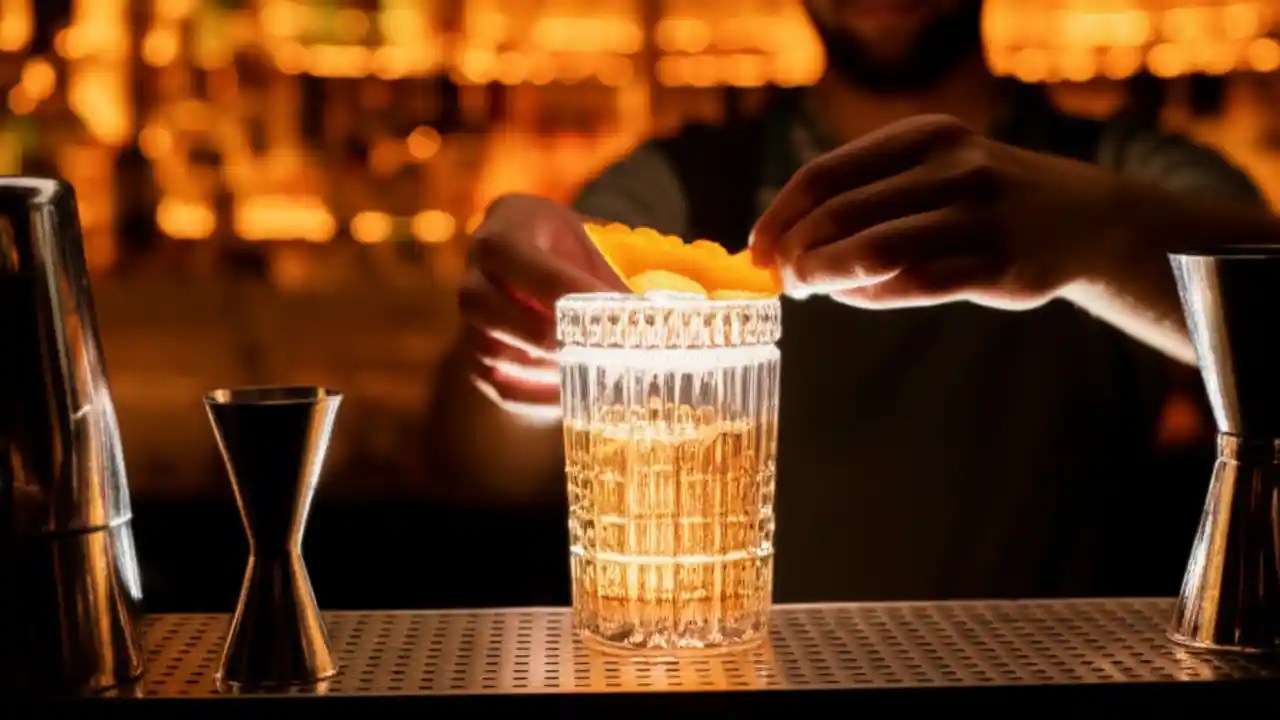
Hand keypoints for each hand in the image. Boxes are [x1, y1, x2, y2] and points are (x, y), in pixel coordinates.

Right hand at [459, 194, 626, 418]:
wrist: (524, 265)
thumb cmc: (562, 252)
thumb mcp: (583, 247)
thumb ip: (606, 280)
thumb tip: (652, 319)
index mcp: (500, 237)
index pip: (526, 266)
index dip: (569, 289)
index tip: (614, 308)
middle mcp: (473, 281)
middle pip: (504, 316)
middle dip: (558, 336)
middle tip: (606, 349)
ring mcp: (470, 325)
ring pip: (502, 356)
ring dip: (552, 369)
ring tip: (599, 374)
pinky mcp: (478, 363)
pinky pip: (505, 388)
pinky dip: (543, 398)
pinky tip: (579, 395)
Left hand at [750, 114, 1125, 310]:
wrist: (1084, 219)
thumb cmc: (982, 197)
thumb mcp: (932, 168)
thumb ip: (868, 194)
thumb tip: (787, 240)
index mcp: (923, 137)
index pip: (824, 176)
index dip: (780, 215)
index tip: (757, 249)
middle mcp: (950, 169)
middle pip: (840, 217)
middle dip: (796, 253)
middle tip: (781, 280)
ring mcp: (977, 218)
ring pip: (873, 252)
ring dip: (825, 277)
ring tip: (806, 290)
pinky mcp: (997, 266)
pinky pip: (913, 285)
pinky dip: (871, 294)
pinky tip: (854, 295)